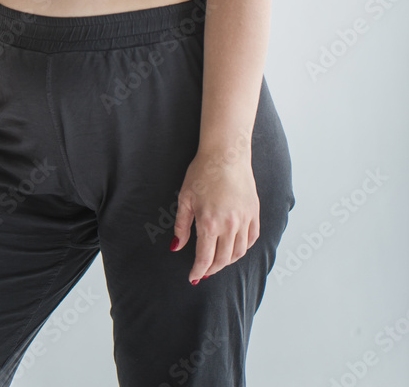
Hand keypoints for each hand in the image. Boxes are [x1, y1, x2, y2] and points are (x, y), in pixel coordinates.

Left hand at [171, 150, 259, 283]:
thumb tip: (176, 247)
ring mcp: (244, 220)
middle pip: (223, 260)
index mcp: (209, 223)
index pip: (205, 258)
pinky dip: (243, 248)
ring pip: (239, 252)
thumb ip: (181, 226)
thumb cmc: (202, 172)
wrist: (226, 153)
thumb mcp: (185, 198)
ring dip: (227, 261)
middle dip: (212, 269)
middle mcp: (229, 225)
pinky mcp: (254, 213)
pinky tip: (234, 247)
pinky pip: (251, 239)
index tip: (193, 277)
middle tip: (204, 272)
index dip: (198, 271)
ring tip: (218, 261)